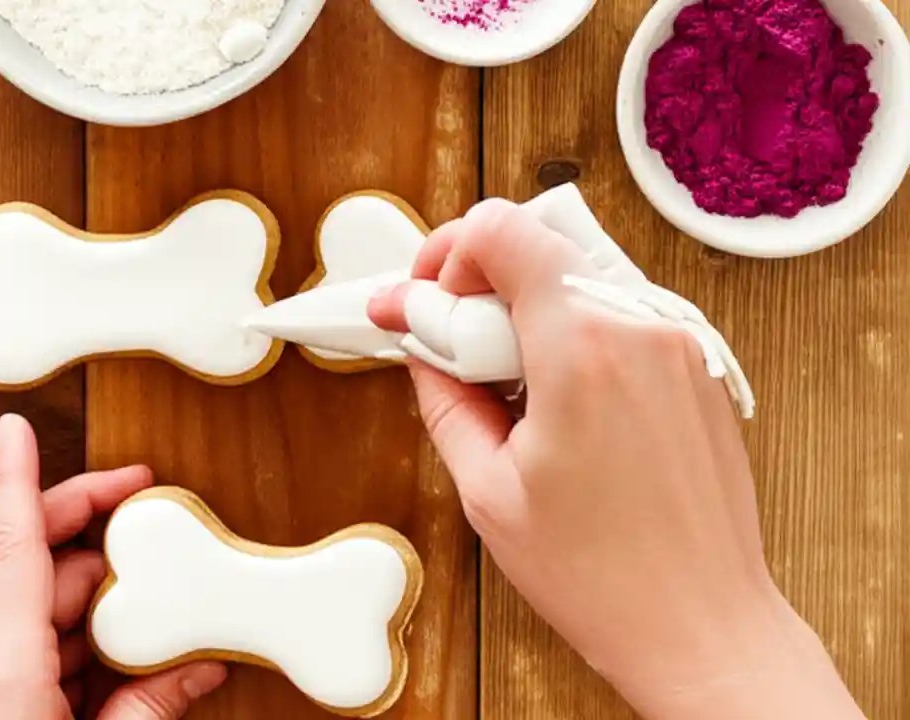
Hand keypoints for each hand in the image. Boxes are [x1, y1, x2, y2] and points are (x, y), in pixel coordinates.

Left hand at [0, 414, 226, 718]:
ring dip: (87, 596)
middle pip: (37, 561)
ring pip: (31, 597)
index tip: (17, 429)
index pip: (10, 542)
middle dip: (99, 540)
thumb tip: (198, 667)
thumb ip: (150, 705)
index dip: (17, 477)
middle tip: (148, 516)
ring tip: (145, 612)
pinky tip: (107, 657)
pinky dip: (64, 632)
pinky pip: (19, 632)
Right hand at [369, 201, 862, 718]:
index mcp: (582, 349)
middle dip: (481, 284)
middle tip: (453, 345)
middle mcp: (641, 328)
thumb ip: (444, 398)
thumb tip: (421, 347)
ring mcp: (680, 343)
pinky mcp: (698, 365)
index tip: (425, 297)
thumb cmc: (602, 576)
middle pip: (539, 246)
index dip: (446, 253)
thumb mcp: (487, 491)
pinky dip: (574, 331)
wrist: (701, 625)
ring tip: (506, 382)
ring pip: (579, 276)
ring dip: (528, 308)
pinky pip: (620, 313)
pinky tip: (555, 397)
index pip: (503, 231)